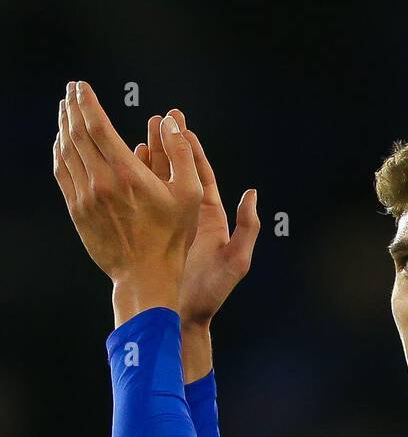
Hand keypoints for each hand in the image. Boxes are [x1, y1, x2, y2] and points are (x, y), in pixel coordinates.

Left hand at [53, 80, 202, 318]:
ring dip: (64, 126)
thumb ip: (182, 154)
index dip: (87, 101)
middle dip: (72, 107)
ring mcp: (85, 197)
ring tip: (66, 111)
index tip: (82, 86)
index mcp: (127, 173)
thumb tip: (170, 123)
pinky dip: (60, 152)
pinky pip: (62, 173)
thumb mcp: (190, 196)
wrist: (145, 276)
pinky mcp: (77, 211)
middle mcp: (101, 182)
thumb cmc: (170, 238)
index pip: (97, 125)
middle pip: (77, 133)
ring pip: (66, 151)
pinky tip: (62, 143)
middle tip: (72, 92)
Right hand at [135, 108, 259, 327]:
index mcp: (212, 219)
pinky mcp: (153, 233)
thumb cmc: (211, 294)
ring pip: (159, 184)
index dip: (192, 150)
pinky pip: (144, 202)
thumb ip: (246, 229)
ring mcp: (170, 224)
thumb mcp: (236, 261)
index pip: (201, 176)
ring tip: (139, 134)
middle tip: (157, 118)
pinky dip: (136, 182)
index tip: (181, 126)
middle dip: (168, 144)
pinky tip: (126, 166)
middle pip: (179, 172)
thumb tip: (252, 194)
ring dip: (150, 158)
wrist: (184, 317)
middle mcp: (191, 217)